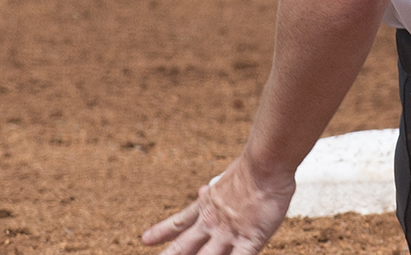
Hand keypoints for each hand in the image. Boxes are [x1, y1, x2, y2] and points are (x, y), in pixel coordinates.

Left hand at [142, 155, 294, 254]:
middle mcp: (212, 223)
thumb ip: (215, 191)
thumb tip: (202, 190)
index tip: (145, 240)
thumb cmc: (253, 168)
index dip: (161, 232)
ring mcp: (229, 234)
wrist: (265, 164)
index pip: (179, 222)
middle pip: (184, 246)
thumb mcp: (226, 178)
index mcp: (207, 206)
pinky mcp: (249, 240)